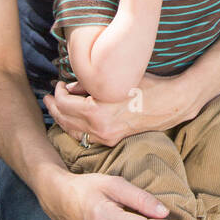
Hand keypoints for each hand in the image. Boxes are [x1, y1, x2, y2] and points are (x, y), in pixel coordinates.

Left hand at [44, 72, 188, 147]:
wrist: (171, 104)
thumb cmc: (147, 86)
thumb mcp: (117, 79)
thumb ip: (89, 83)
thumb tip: (70, 87)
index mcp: (97, 111)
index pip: (64, 103)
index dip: (57, 93)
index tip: (59, 84)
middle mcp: (99, 128)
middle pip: (64, 119)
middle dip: (54, 106)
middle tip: (48, 96)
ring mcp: (106, 137)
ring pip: (72, 131)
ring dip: (61, 119)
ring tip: (56, 108)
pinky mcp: (112, 140)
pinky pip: (85, 137)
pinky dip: (75, 128)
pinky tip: (73, 119)